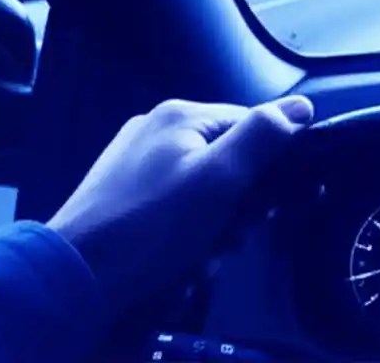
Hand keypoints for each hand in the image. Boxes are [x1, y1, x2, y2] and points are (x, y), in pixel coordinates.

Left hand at [48, 96, 313, 313]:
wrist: (75, 275)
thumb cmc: (155, 225)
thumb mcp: (220, 179)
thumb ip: (263, 137)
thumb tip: (303, 106)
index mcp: (182, 114)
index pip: (255, 129)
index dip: (269, 170)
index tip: (266, 210)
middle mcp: (156, 127)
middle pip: (229, 160)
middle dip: (238, 206)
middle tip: (227, 239)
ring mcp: (134, 160)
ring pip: (203, 188)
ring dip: (213, 226)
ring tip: (200, 255)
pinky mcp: (120, 192)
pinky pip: (174, 205)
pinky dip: (184, 231)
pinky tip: (178, 256)